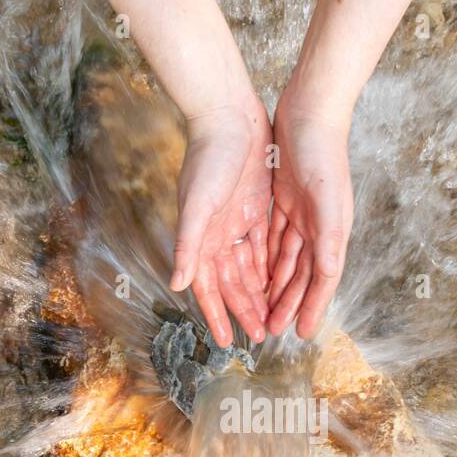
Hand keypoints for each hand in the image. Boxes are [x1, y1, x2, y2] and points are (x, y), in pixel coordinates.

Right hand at [169, 98, 272, 347]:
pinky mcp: (252, 208)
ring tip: (273, 316)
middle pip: (231, 283)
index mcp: (199, 238)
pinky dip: (268, 265)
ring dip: (259, 292)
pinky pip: (262, 246)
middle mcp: (215, 235)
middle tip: (260, 336)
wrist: (227, 115)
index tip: (224, 341)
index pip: (208, 288)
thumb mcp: (198, 204)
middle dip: (245, 309)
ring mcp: (234, 222)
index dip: (217, 314)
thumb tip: (177, 284)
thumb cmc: (207, 158)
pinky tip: (280, 282)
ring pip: (248, 268)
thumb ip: (187, 245)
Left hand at [265, 100, 352, 338]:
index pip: (322, 280)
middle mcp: (321, 228)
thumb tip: (328, 273)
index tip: (299, 333)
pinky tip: (255, 274)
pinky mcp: (286, 201)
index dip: (311, 307)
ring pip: (287, 261)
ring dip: (276, 285)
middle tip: (272, 330)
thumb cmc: (323, 152)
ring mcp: (303, 214)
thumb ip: (329, 237)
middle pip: (303, 276)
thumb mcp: (327, 196)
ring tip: (262, 309)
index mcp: (333, 230)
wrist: (311, 110)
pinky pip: (274, 239)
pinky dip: (266, 258)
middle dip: (289, 303)